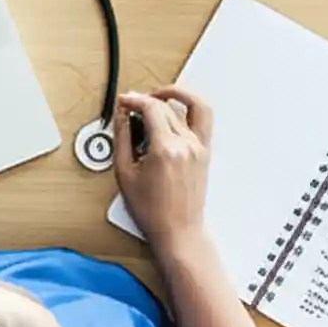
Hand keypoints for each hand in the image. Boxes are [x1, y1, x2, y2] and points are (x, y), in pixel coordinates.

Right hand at [114, 86, 213, 254]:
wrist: (178, 231)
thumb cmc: (152, 211)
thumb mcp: (125, 173)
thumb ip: (122, 139)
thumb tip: (122, 116)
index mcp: (165, 150)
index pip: (151, 108)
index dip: (134, 100)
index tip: (124, 102)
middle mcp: (186, 145)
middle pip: (167, 106)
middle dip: (147, 99)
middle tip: (132, 105)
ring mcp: (199, 148)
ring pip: (190, 107)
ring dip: (175, 95)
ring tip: (160, 96)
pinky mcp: (205, 152)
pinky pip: (204, 119)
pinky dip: (190, 108)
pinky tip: (176, 111)